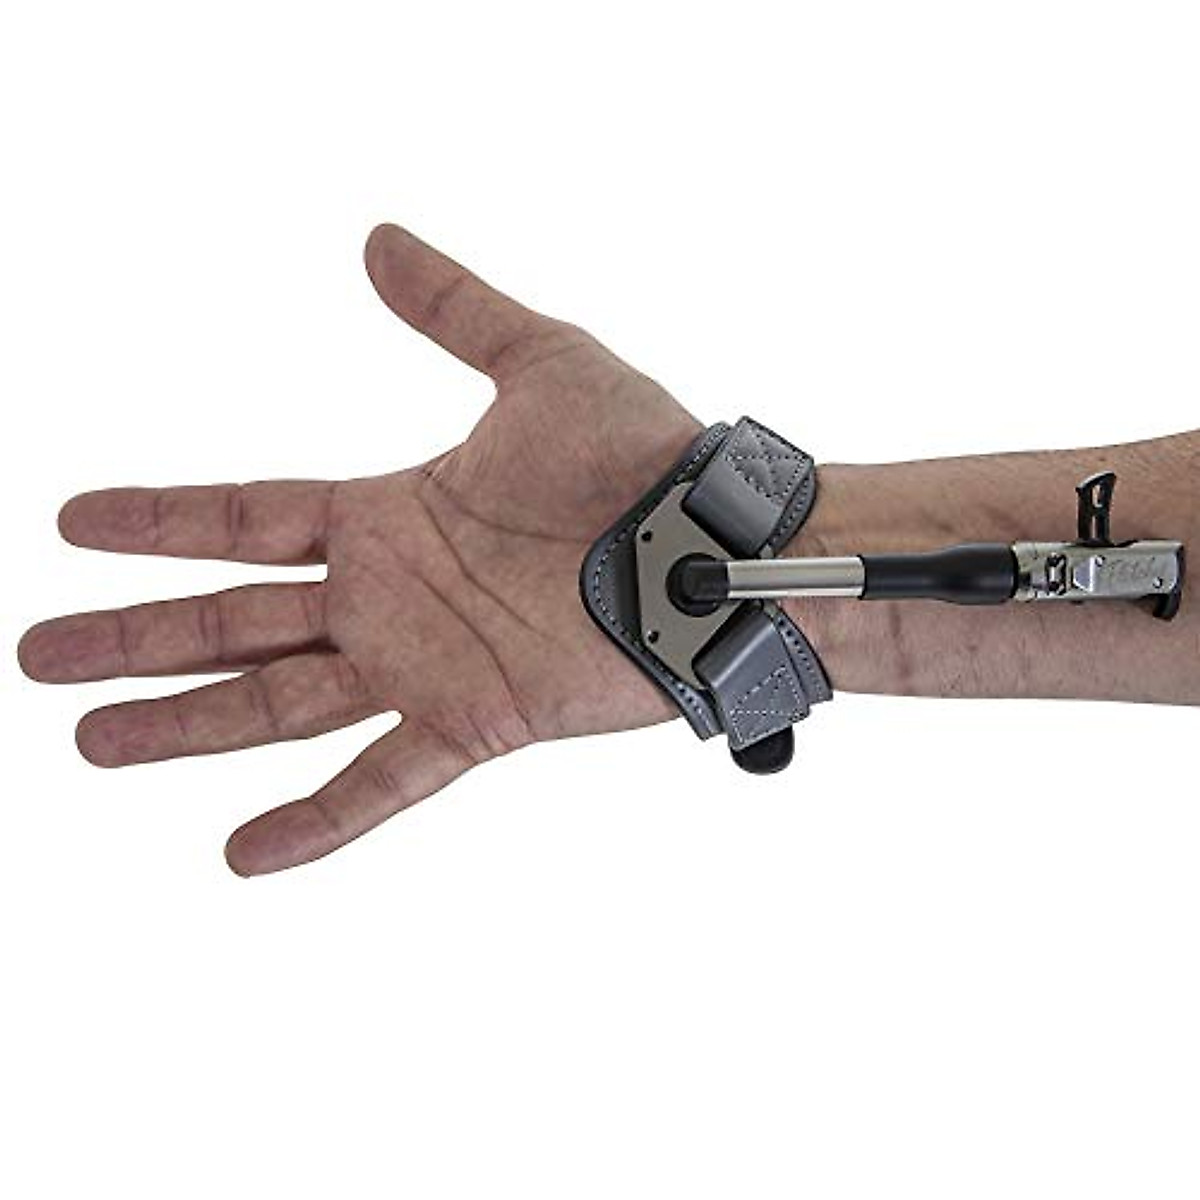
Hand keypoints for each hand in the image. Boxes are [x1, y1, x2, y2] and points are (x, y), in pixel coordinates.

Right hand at [18, 225, 702, 875]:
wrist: (711, 543)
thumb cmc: (640, 453)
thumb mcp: (536, 358)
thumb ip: (453, 307)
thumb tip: (376, 239)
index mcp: (390, 513)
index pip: (246, 517)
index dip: (160, 521)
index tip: (74, 521)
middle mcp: (390, 594)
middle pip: (235, 619)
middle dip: (137, 636)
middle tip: (39, 653)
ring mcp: (425, 662)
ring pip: (278, 703)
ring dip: (186, 726)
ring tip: (95, 740)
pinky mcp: (475, 719)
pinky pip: (382, 780)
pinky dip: (317, 820)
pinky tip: (242, 853)